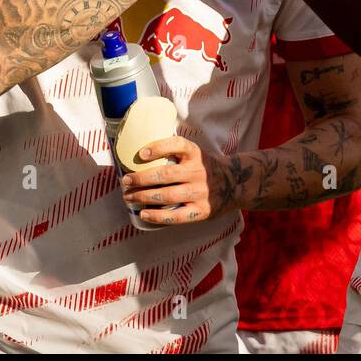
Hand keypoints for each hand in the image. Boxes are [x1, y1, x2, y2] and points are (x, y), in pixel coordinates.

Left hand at [121, 136, 243, 223]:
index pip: (177, 145)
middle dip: (141, 178)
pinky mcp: (201, 211)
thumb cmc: (205, 167)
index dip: (158, 148)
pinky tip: (144, 214)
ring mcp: (200, 192)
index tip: (140, 154)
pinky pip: (176, 216)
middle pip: (165, 175)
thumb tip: (139, 154)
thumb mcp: (196, 154)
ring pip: (167, 196)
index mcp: (196, 154)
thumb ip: (175, 153)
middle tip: (126, 180)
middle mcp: (199, 172)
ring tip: (129, 197)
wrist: (235, 184)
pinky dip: (157, 216)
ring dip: (143, 197)